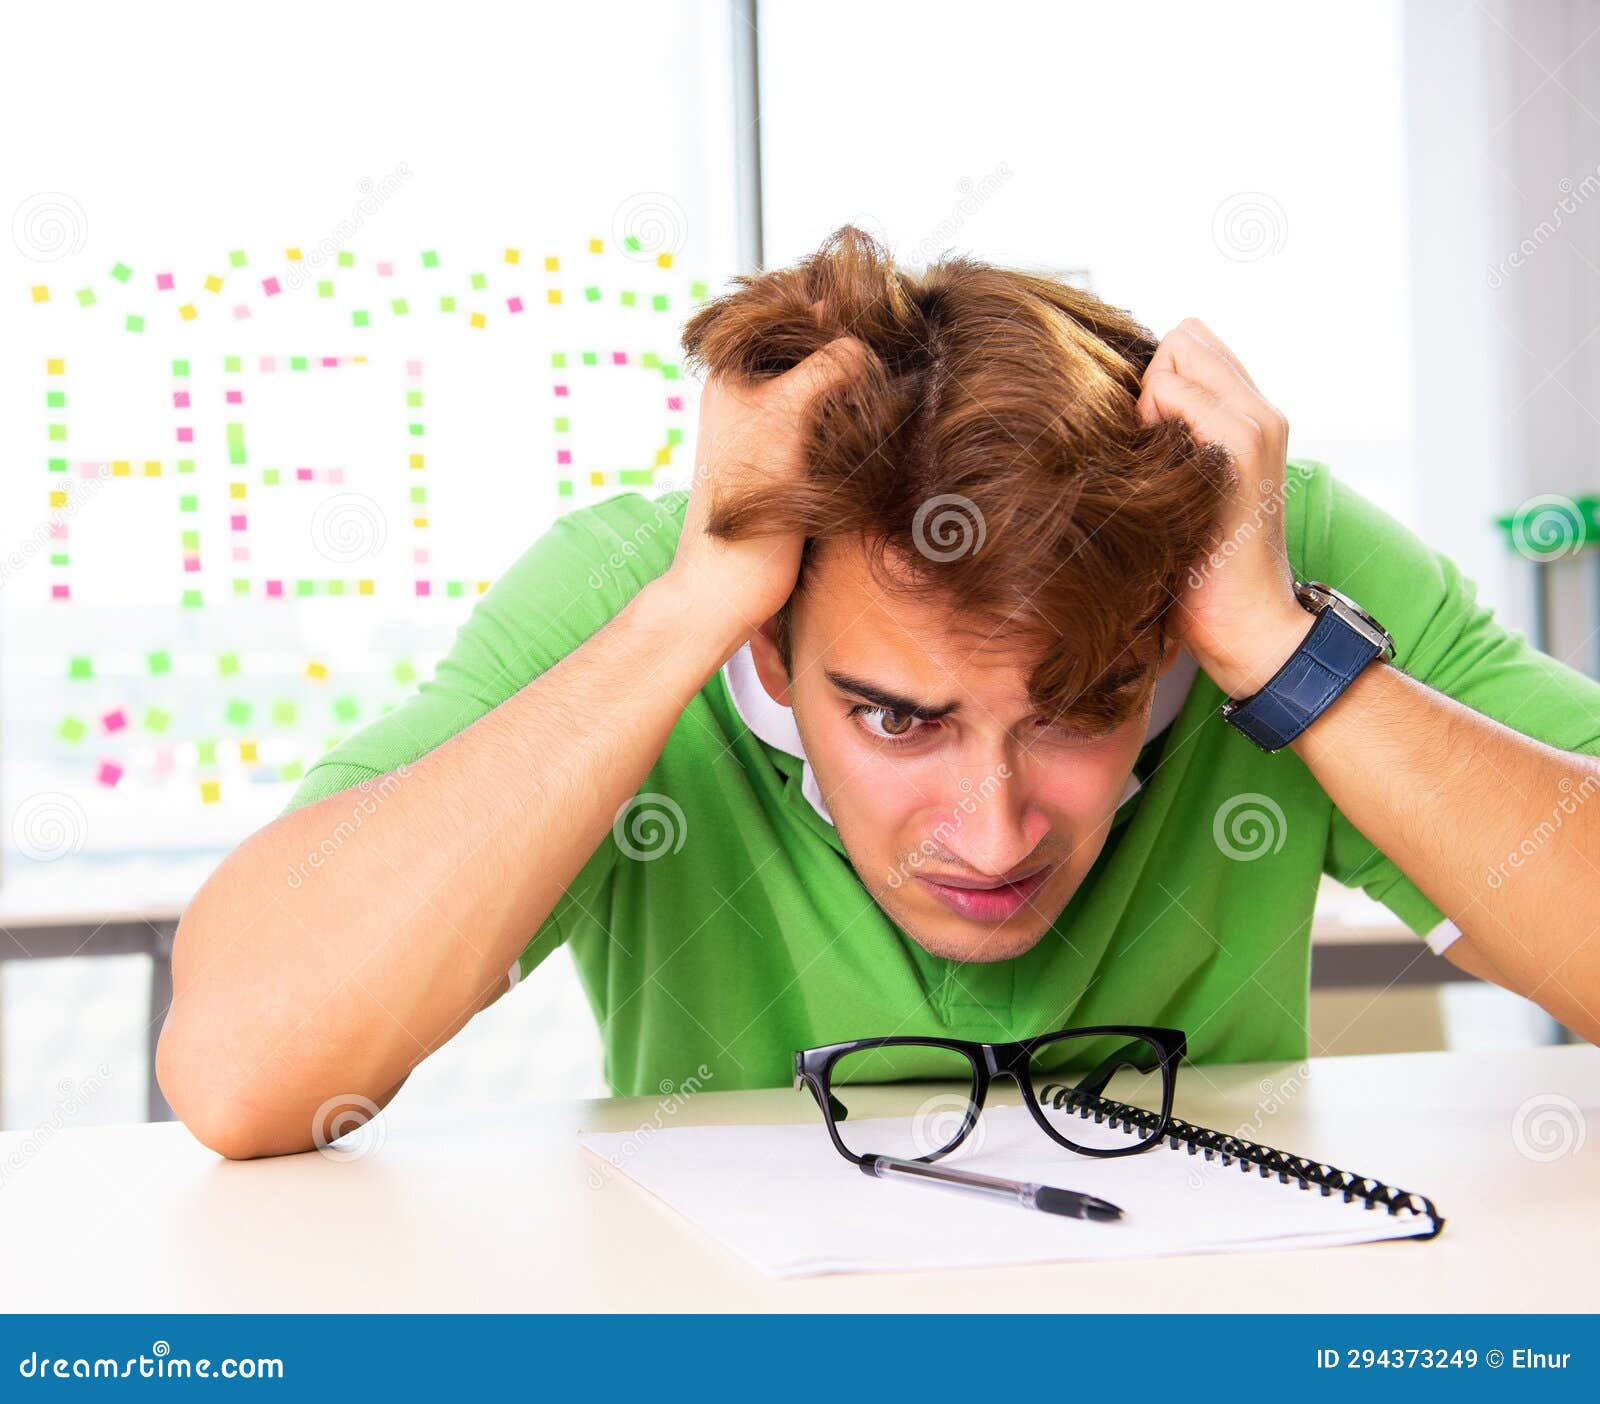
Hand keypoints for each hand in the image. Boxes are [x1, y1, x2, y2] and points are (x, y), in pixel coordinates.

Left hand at [668, 336, 869, 633]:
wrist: (733, 580)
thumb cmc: (748, 496)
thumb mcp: (787, 412)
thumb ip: (827, 366)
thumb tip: (865, 347)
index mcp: (733, 371)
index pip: (789, 315)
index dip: (833, 310)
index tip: (879, 311)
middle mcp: (751, 392)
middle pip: (812, 349)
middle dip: (851, 346)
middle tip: (894, 346)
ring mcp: (775, 425)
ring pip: (826, 384)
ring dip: (859, 381)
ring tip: (892, 380)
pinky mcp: (797, 458)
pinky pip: (832, 419)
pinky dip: (857, 414)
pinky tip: (882, 416)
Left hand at [1135, 318, 1311, 697]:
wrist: (1248, 628)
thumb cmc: (1203, 572)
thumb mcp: (1190, 492)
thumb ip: (1173, 442)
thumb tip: (1116, 411)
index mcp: (1250, 417)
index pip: (1190, 345)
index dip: (1152, 382)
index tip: (1142, 443)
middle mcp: (1260, 410)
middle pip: (1180, 342)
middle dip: (1145, 385)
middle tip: (1142, 458)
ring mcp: (1254, 424)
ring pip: (1173, 359)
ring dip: (1142, 408)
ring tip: (1150, 475)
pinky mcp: (1240, 445)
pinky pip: (1169, 391)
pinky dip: (1143, 425)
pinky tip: (1151, 483)